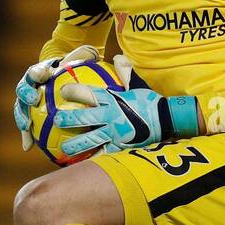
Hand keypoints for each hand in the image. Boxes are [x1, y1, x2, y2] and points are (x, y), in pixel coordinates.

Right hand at [13, 44, 98, 150]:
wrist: (62, 81)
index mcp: (40, 72)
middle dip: (25, 94)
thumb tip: (94, 52)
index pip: (36, 71)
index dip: (37, 72)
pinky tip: (28, 147)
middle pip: (23, 89)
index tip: (43, 75)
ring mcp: (28, 101)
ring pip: (21, 108)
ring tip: (26, 126)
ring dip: (21, 117)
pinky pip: (27, 127)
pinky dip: (26, 136)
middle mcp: (30, 86)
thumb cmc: (72, 70)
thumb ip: (85, 56)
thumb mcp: (79, 61)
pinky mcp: (29, 115)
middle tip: (32, 99)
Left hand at [55, 55, 199, 155]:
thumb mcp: (139, 84)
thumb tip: (117, 58)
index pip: (88, 93)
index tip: (62, 92)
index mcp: (113, 99)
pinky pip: (104, 154)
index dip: (73, 92)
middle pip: (83, 118)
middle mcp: (111, 116)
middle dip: (67, 119)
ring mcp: (115, 133)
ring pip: (90, 139)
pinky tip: (83, 165)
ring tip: (63, 149)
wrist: (168, 120)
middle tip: (56, 120)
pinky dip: (93, 159)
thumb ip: (126, 72)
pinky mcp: (121, 146)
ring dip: (75, 144)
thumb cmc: (151, 102)